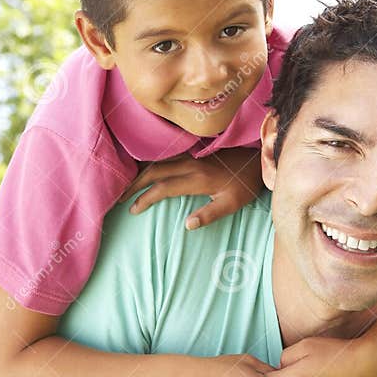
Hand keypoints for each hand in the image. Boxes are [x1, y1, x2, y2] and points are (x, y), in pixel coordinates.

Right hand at [119, 147, 262, 228]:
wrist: (257, 158)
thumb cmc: (245, 184)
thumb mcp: (232, 204)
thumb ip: (210, 214)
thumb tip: (187, 225)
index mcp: (198, 179)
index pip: (163, 188)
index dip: (145, 198)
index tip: (133, 210)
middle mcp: (191, 164)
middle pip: (154, 171)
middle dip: (134, 184)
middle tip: (119, 197)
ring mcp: (192, 155)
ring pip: (158, 161)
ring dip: (140, 171)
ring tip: (126, 183)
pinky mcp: (194, 151)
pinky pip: (167, 155)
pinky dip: (152, 162)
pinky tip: (144, 167)